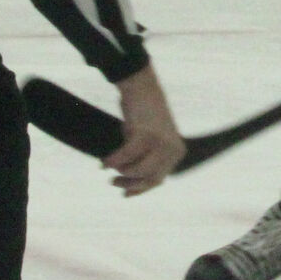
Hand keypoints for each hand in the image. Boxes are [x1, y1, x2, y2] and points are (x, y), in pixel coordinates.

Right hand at [107, 62, 184, 194]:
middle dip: (128, 182)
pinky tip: (103, 163)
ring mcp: (160, 143)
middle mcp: (172, 149)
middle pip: (147, 178)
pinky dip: (112, 161)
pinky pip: (124, 157)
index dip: (140, 189)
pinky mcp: (145, 135)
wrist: (142, 86)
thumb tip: (132, 187)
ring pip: (136, 170)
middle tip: (113, 182)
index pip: (157, 180)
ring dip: (120, 170)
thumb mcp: (153, 140)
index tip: (124, 194)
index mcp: (177, 152)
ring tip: (110, 165)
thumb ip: (150, 160)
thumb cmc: (144, 115)